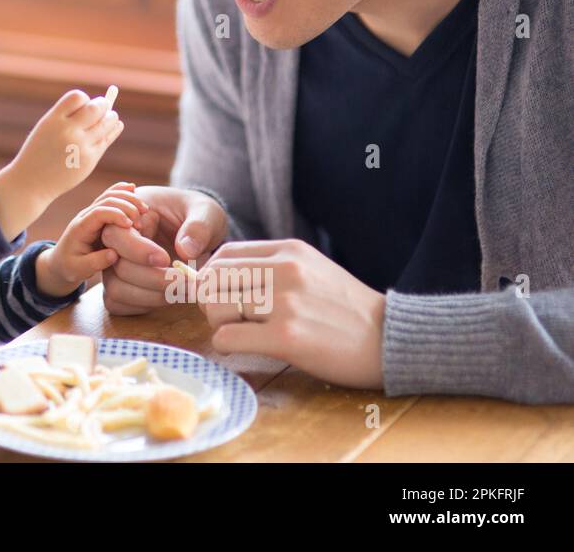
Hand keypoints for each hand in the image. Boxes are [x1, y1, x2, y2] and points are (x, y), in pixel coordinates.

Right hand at [0, 90, 123, 235]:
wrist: (31, 181)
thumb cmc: (40, 152)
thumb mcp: (47, 128)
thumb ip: (67, 117)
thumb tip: (95, 104)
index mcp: (53, 120)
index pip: (77, 97)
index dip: (84, 99)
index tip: (84, 104)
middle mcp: (67, 131)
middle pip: (95, 109)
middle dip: (103, 105)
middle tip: (104, 105)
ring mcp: (80, 146)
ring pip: (106, 124)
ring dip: (111, 117)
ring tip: (111, 117)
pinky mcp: (89, 159)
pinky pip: (106, 140)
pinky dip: (113, 130)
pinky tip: (116, 125)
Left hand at [34, 183, 158, 296]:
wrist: (62, 261)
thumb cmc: (70, 266)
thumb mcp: (79, 270)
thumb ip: (96, 263)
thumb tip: (114, 254)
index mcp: (80, 228)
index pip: (98, 213)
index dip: (116, 215)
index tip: (131, 225)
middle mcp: (85, 216)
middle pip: (106, 200)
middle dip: (126, 206)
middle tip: (141, 222)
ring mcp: (92, 213)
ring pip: (109, 196)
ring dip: (128, 198)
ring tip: (145, 210)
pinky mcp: (99, 214)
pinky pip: (109, 197)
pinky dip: (121, 191)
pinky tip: (133, 188)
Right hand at [98, 186, 227, 314]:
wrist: (197, 232)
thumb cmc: (196, 216)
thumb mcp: (206, 212)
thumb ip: (198, 227)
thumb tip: (184, 251)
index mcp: (129, 215)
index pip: (117, 235)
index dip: (138, 251)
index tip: (166, 259)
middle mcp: (115, 241)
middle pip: (117, 266)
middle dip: (151, 278)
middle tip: (185, 282)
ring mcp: (115, 265)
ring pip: (116, 289)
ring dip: (150, 295)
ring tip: (183, 291)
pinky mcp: (122, 286)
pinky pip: (118, 303)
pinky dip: (144, 305)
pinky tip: (171, 297)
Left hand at [197, 239, 385, 389]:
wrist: (389, 339)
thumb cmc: (344, 309)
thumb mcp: (310, 270)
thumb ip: (270, 266)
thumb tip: (218, 273)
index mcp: (288, 251)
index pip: (223, 254)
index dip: (212, 277)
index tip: (221, 295)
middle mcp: (285, 271)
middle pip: (212, 279)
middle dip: (210, 301)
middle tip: (227, 318)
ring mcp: (285, 303)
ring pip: (214, 307)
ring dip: (218, 324)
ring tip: (240, 332)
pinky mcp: (287, 337)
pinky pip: (227, 338)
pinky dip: (227, 345)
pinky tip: (245, 347)